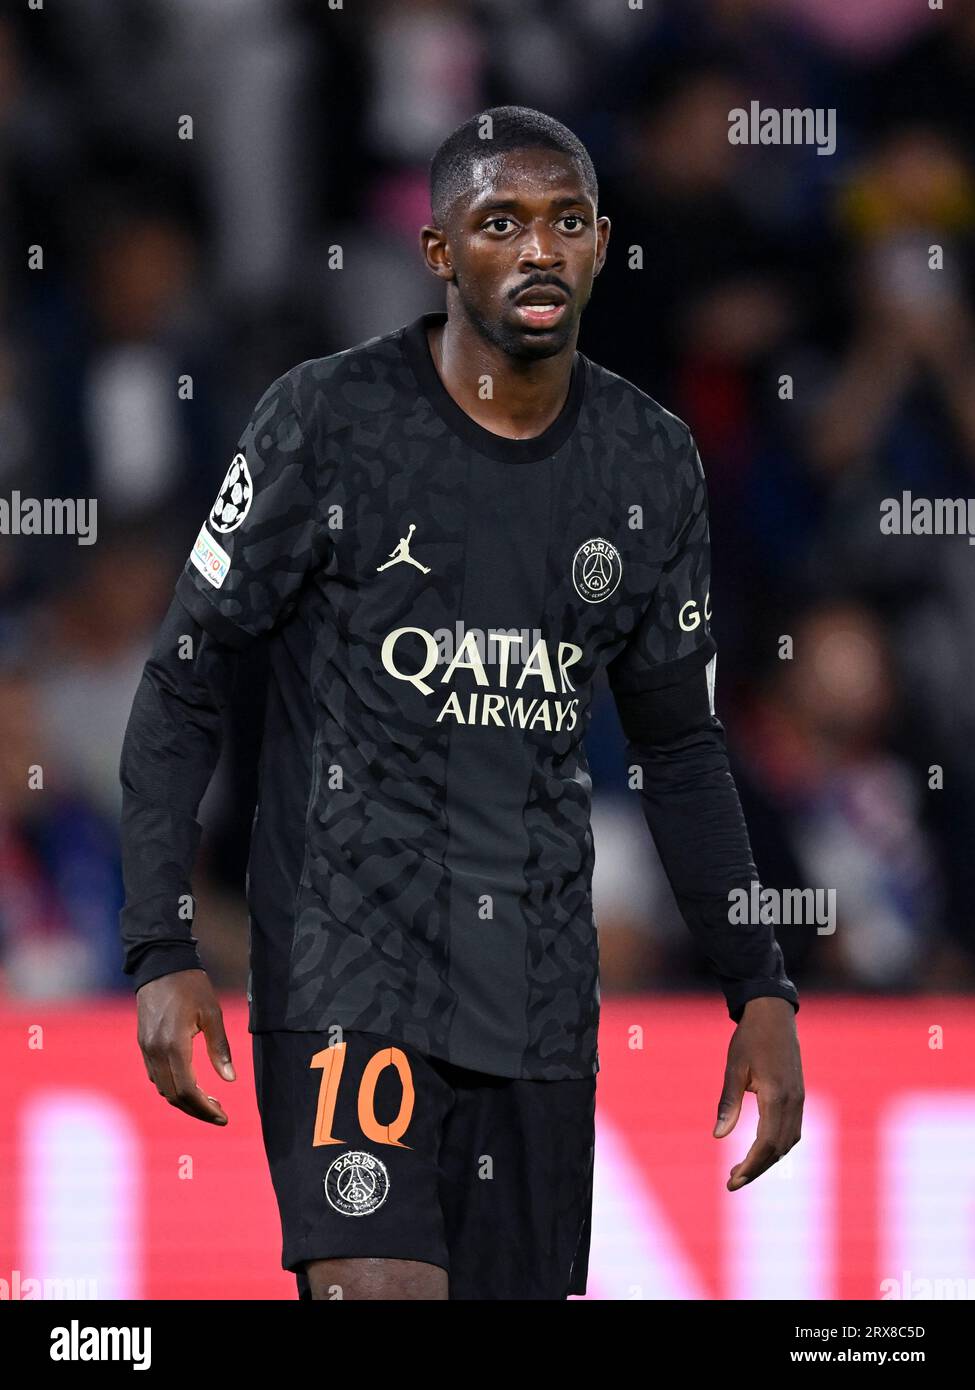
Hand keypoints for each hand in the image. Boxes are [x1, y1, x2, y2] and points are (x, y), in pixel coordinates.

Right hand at [136, 969, 234, 1123]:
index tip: (223, 1116)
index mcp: (174, 1045)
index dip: (204, 1108)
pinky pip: (156, 1076)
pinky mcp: (143, 1044)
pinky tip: (191, 1085)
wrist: (160, 964)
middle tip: (220, 1114)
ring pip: (163, 1088)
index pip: (187, 1090)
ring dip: (184, 1100)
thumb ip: (220, 1048)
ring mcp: (146, 1049)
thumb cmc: (191, 986)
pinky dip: (173, 1087)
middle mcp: (155, 1052)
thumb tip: (230, 1080)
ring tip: (209, 1101)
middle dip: (197, 1110)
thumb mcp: (212, 1014)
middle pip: (173, 1096)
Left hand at [713, 996, 803, 1190]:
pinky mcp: (799, 1095)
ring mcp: (800, 1099)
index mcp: (776, 1095)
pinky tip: (760, 1149)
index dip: (751, 1166)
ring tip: (742, 1168)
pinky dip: (778, 1145)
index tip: (733, 1180)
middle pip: (778, 1149)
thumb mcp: (734, 1069)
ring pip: (789, 1142)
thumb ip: (728, 1104)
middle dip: (757, 1168)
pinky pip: (792, 1130)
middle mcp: (793, 1101)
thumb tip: (718, 1136)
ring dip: (768, 1159)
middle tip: (733, 1181)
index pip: (766, 1143)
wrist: (774, 1014)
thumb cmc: (750, 1039)